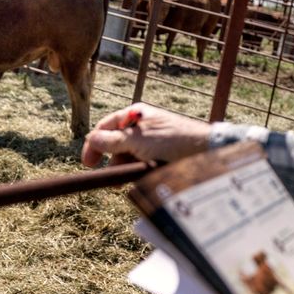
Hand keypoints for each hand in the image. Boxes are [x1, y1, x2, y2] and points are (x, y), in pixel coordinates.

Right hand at [80, 103, 211, 166]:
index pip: (106, 127)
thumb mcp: (137, 140)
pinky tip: (142, 177)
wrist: (204, 151)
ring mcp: (151, 141)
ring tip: (130, 179)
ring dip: (126, 168)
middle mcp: (142, 126)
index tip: (88, 164)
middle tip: (113, 179)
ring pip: (128, 157)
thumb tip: (91, 139)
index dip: (94, 144)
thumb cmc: (172, 140)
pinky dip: (138, 170)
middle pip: (115, 144)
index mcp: (135, 115)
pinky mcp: (160, 154)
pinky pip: (141, 163)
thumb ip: (112, 140)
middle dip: (112, 160)